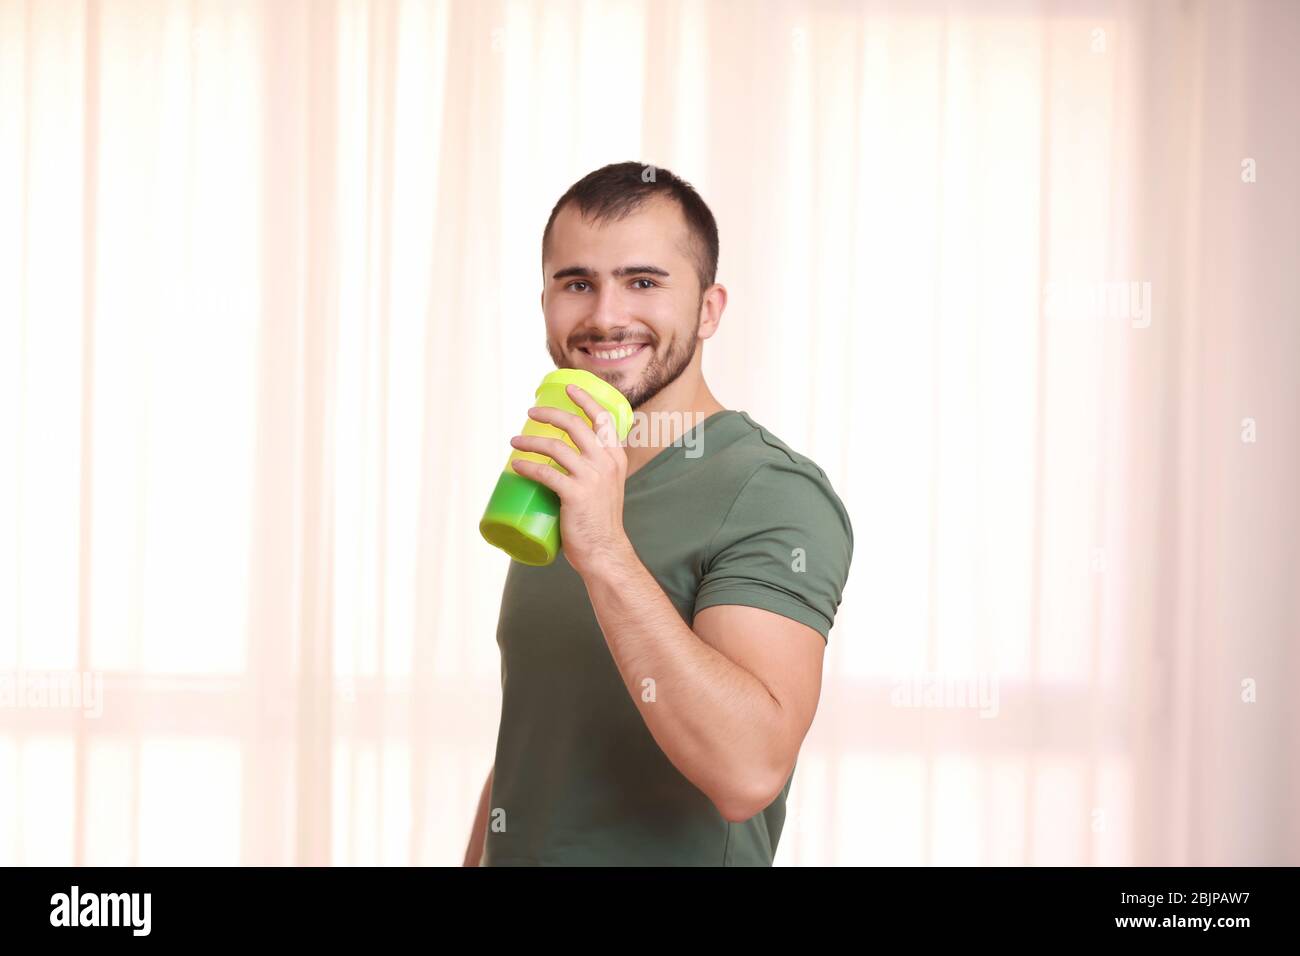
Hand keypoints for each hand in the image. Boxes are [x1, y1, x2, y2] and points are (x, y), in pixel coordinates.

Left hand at [508, 384, 632, 577]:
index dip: (585, 399)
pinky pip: (545, 473)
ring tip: (514, 442)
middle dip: (550, 414)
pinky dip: (527, 467)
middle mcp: (606, 462)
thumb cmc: (600, 522)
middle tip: (531, 413)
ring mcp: (591, 478)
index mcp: (616, 457)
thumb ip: (593, 470)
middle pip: (574, 425)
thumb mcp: (606, 487)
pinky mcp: (575, 495)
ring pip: (555, 446)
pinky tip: (516, 465)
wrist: (605, 551)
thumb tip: (563, 459)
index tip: (569, 388)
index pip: (603, 418)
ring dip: (530, 441)